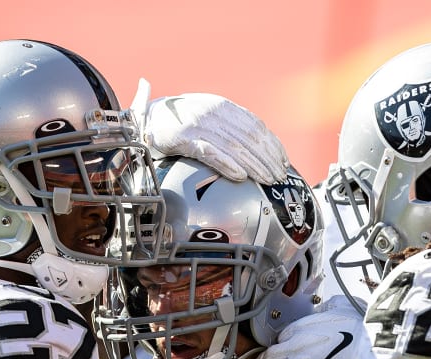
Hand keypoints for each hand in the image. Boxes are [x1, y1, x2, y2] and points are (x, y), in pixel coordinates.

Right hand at [144, 93, 287, 184]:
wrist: (146, 117)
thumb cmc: (180, 121)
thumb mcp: (208, 117)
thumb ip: (229, 127)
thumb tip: (257, 145)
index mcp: (222, 106)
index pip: (255, 126)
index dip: (272, 145)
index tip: (284, 162)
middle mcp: (212, 112)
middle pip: (248, 138)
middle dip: (267, 159)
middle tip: (279, 177)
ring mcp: (197, 124)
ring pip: (233, 147)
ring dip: (254, 165)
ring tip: (267, 180)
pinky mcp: (182, 138)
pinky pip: (209, 153)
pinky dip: (226, 164)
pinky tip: (240, 176)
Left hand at [252, 297, 371, 358]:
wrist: (370, 343)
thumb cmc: (361, 326)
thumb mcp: (341, 307)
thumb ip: (329, 307)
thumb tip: (329, 307)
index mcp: (301, 328)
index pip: (282, 338)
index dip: (279, 347)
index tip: (277, 352)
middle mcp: (294, 347)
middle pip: (268, 358)